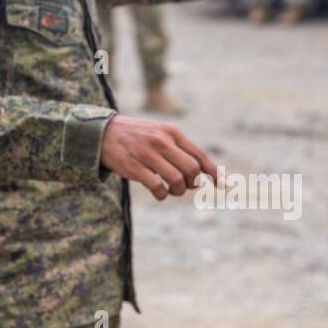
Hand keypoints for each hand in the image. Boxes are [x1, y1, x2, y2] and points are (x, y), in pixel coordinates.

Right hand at [99, 115, 219, 198]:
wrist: (102, 132)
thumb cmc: (136, 136)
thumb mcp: (159, 134)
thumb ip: (180, 150)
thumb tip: (202, 176)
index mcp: (171, 132)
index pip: (199, 155)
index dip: (214, 172)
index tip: (224, 185)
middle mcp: (161, 141)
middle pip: (191, 169)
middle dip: (192, 183)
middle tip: (184, 186)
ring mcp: (147, 154)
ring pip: (177, 180)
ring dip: (177, 191)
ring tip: (170, 189)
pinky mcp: (134, 167)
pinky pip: (157, 187)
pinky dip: (162, 194)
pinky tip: (158, 192)